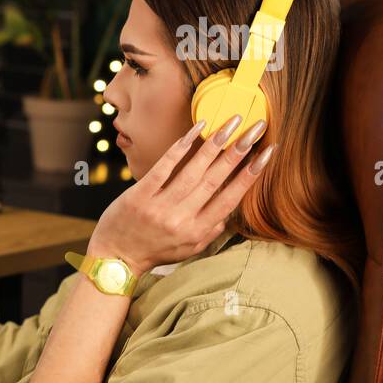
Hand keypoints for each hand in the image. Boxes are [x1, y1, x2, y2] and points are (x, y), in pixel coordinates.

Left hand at [89, 115, 274, 276]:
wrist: (115, 258)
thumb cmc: (154, 251)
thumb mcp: (189, 248)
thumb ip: (211, 230)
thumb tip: (230, 210)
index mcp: (198, 231)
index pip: (231, 198)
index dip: (251, 174)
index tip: (267, 153)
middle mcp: (182, 219)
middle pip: (216, 180)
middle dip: (239, 151)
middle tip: (256, 128)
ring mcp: (160, 207)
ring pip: (194, 171)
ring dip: (215, 144)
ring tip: (231, 123)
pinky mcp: (139, 196)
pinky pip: (164, 167)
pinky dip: (181, 147)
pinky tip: (196, 130)